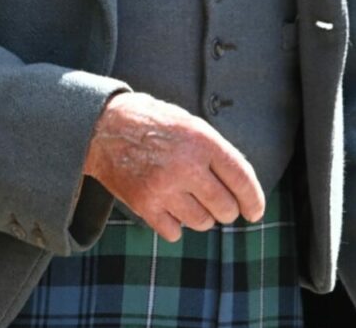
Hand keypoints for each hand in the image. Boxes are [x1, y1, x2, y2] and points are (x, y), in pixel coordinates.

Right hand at [82, 92, 263, 241]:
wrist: (101, 126)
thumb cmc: (149, 122)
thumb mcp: (188, 123)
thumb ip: (215, 151)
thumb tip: (241, 185)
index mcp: (202, 141)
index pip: (243, 180)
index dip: (254, 201)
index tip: (254, 212)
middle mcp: (186, 166)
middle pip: (225, 208)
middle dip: (226, 210)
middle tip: (216, 203)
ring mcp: (164, 188)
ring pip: (202, 223)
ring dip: (200, 217)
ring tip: (188, 200)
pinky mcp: (145, 204)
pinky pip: (174, 232)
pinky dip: (174, 225)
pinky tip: (168, 207)